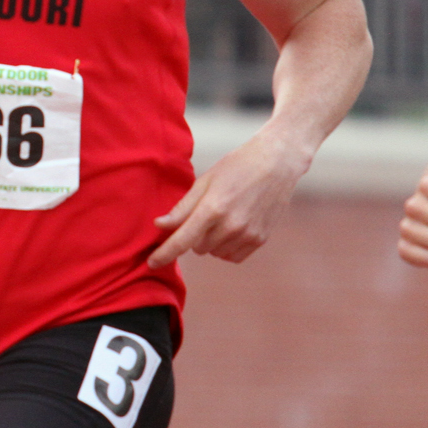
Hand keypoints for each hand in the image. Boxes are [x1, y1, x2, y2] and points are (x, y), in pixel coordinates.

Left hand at [149, 133, 306, 267]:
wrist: (276, 164)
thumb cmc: (235, 167)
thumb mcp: (204, 181)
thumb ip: (182, 208)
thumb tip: (159, 226)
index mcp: (212, 209)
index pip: (182, 240)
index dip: (164, 254)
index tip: (151, 264)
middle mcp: (231, 226)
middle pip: (197, 247)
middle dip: (193, 236)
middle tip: (204, 214)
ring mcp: (247, 235)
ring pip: (214, 253)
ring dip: (211, 242)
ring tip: (221, 216)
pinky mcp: (260, 240)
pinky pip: (233, 257)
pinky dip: (226, 247)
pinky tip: (232, 228)